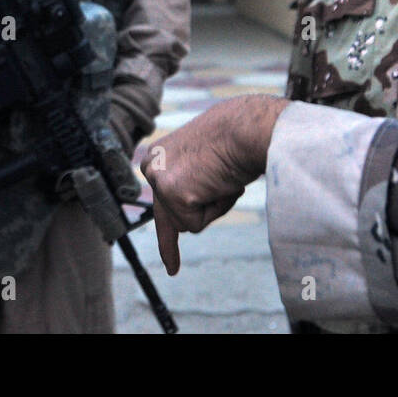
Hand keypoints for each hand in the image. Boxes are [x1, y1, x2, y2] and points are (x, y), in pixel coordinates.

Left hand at [140, 94, 288, 274]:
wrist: (245, 128)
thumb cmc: (237, 139)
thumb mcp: (208, 159)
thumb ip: (195, 180)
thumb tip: (196, 204)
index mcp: (159, 155)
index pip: (160, 197)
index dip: (166, 225)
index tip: (164, 249)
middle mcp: (151, 166)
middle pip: (168, 216)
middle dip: (168, 246)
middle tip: (172, 268)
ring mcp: (159, 180)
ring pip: (187, 222)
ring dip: (213, 208)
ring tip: (223, 179)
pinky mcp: (172, 194)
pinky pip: (197, 224)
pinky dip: (216, 209)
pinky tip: (220, 183)